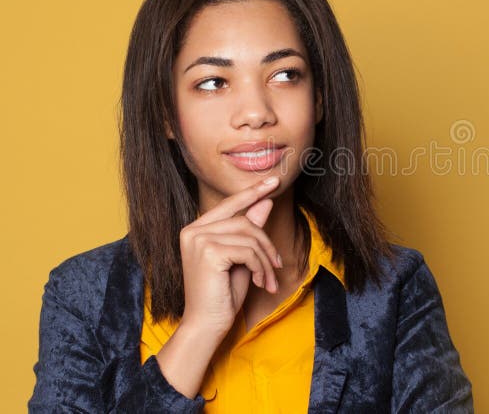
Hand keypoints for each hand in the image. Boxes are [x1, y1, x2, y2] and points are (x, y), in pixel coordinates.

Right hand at [178, 176, 282, 336]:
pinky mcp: (208, 252)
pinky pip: (249, 250)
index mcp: (197, 229)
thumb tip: (266, 202)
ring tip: (268, 279)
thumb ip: (250, 230)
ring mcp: (198, 240)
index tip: (274, 181)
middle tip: (277, 267)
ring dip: (266, 260)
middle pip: (245, 222)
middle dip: (267, 245)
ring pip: (250, 236)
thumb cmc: (223, 294)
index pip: (230, 204)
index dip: (253, 192)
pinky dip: (260, 267)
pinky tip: (259, 283)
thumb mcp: (242, 258)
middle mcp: (193, 230)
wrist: (207, 325)